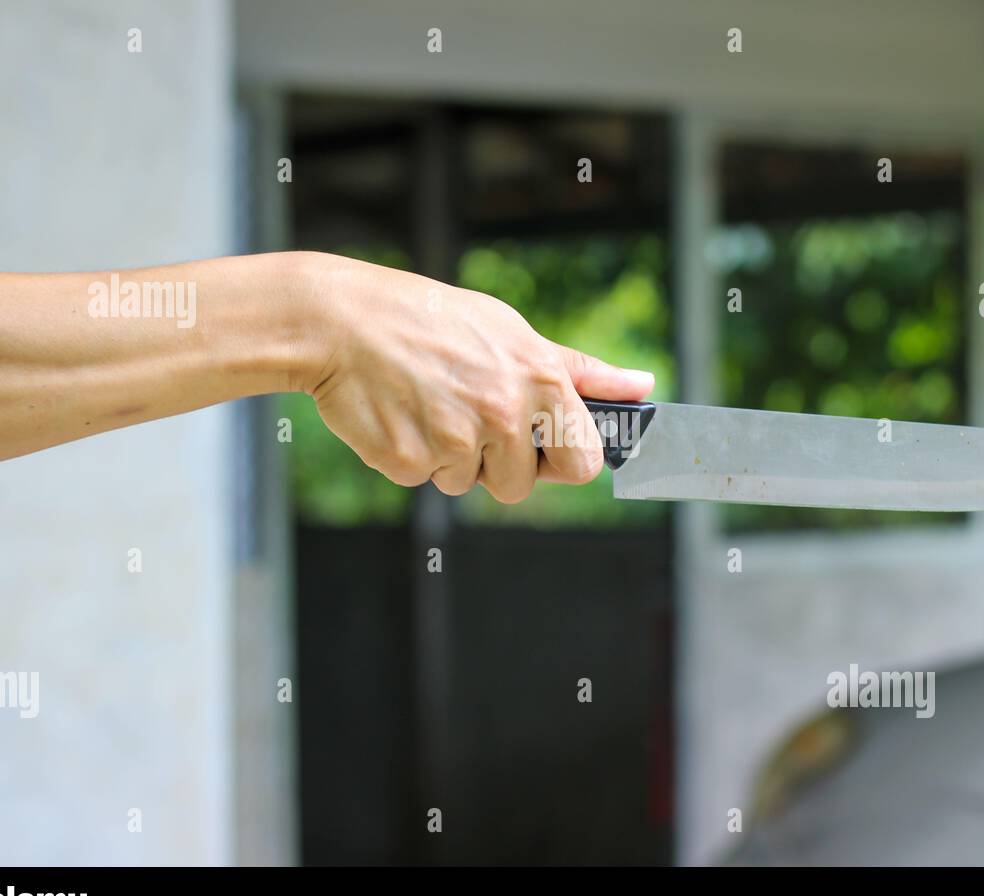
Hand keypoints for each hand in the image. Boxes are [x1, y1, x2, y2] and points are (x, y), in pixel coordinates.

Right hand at [295, 253, 654, 502]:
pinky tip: (398, 411)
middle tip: (469, 417)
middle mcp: (503, 411)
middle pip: (520, 486)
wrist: (341, 321)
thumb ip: (579, 372)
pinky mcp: (408, 459)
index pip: (582, 460)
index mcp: (538, 379)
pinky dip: (409, 454)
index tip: (541, 446)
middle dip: (499, 467)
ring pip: (466, 483)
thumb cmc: (433, 322)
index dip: (561, 459)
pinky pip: (421, 478)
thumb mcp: (513, 333)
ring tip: (428, 403)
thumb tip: (642, 387)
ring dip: (449, 458)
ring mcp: (455, 438)